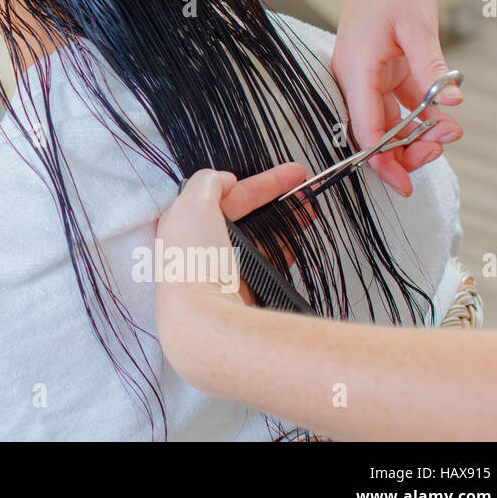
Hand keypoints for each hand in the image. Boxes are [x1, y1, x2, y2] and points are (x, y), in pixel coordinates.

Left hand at [154, 163, 307, 309]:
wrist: (202, 323)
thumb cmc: (192, 265)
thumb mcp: (191, 205)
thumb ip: (207, 182)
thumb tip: (223, 179)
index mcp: (184, 223)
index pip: (227, 194)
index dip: (261, 182)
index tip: (293, 174)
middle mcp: (201, 246)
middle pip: (248, 215)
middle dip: (281, 200)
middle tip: (310, 191)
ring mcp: (223, 270)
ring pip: (261, 237)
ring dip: (287, 223)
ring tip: (312, 211)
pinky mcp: (241, 292)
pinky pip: (267, 263)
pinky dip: (284, 250)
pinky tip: (299, 242)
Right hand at [332, 0, 461, 195]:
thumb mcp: (417, 24)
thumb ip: (430, 69)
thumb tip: (448, 108)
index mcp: (353, 67)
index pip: (364, 128)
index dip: (382, 161)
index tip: (405, 186)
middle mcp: (353, 76)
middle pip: (373, 131)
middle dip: (406, 149)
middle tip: (444, 148)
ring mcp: (366, 74)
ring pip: (387, 121)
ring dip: (417, 133)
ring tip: (452, 131)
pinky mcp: (382, 69)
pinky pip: (398, 104)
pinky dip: (420, 116)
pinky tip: (445, 118)